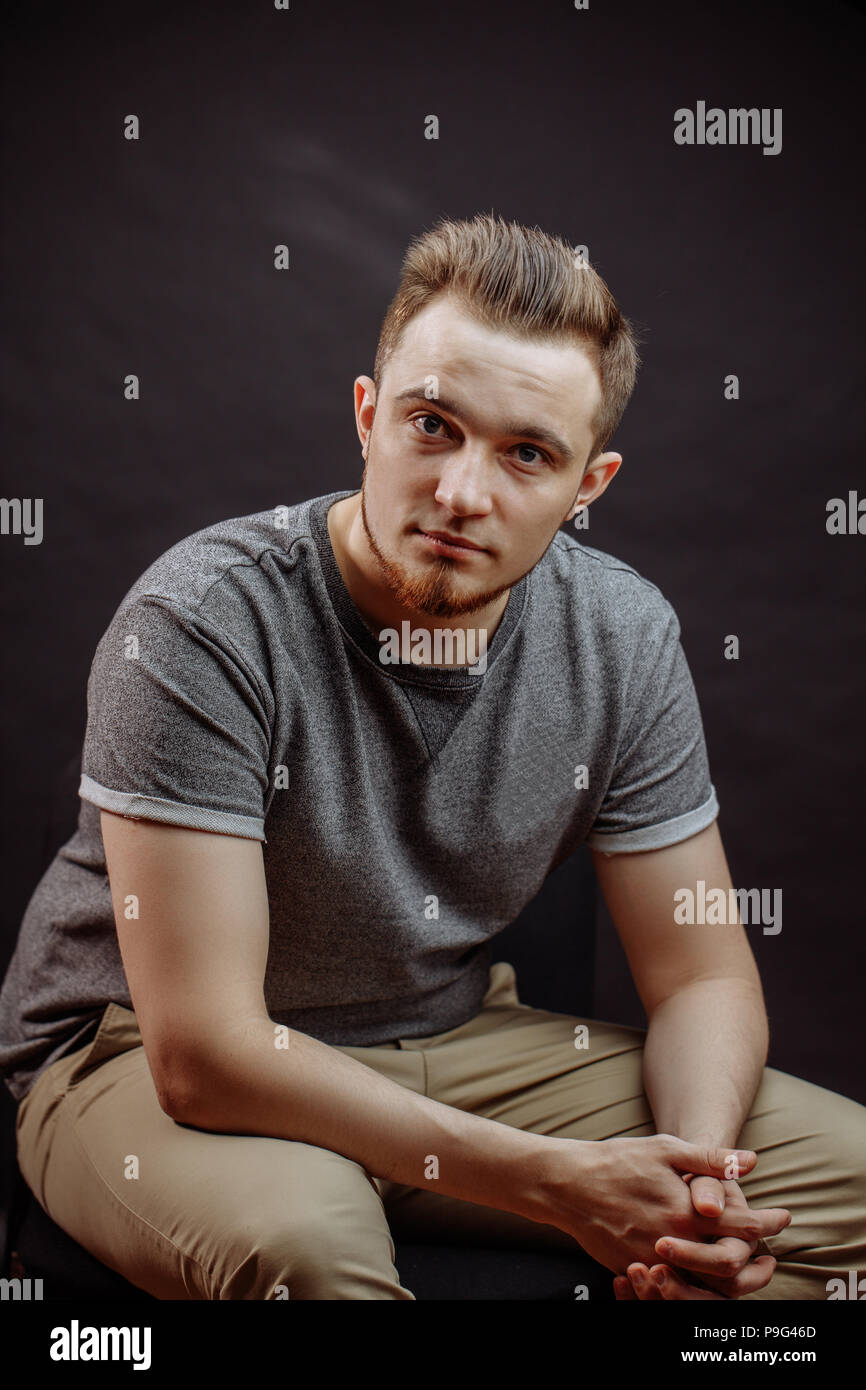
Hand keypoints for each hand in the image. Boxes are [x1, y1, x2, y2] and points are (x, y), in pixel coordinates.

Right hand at [542, 1134, 790, 1277]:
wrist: (567, 1185)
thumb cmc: (617, 1161)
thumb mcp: (665, 1149)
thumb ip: (710, 1158)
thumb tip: (751, 1161)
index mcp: (685, 1212)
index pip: (742, 1225)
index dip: (768, 1223)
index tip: (783, 1218)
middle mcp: (674, 1243)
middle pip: (730, 1267)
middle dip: (756, 1263)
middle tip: (770, 1255)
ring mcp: (654, 1261)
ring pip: (703, 1286)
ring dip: (729, 1280)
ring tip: (743, 1268)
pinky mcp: (635, 1270)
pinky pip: (672, 1288)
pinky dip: (694, 1285)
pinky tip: (702, 1275)